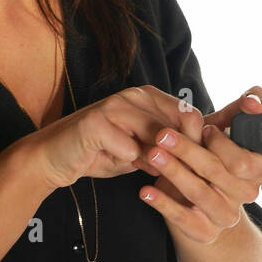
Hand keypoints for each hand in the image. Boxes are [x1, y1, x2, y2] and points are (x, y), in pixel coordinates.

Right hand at [24, 85, 202, 189]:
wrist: (55, 158)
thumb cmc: (102, 152)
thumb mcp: (143, 149)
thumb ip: (170, 146)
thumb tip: (207, 151)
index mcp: (149, 96)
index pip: (189, 117)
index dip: (194, 144)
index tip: (191, 165)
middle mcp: (135, 94)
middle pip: (177, 128)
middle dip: (174, 156)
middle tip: (157, 168)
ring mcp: (116, 104)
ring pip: (156, 139)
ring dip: (150, 160)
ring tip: (138, 165)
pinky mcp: (97, 122)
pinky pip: (129, 150)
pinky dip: (126, 163)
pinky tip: (112, 160)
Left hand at [138, 88, 261, 243]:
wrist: (200, 211)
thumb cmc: (206, 167)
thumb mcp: (208, 145)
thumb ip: (205, 127)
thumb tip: (196, 107)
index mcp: (258, 171)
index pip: (242, 159)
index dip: (221, 142)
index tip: (203, 128)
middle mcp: (247, 195)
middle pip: (216, 172)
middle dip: (188, 151)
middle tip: (162, 135)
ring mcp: (227, 216)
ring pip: (199, 192)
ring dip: (173, 172)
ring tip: (152, 155)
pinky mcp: (206, 233)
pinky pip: (183, 218)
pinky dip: (163, 203)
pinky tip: (145, 191)